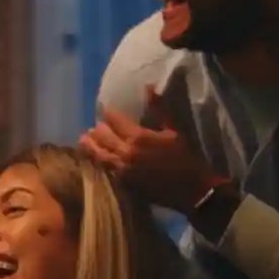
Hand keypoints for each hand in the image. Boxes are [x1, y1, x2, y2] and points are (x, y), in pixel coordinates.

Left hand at [78, 86, 218, 212]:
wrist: (194, 190)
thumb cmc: (188, 157)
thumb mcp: (176, 129)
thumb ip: (160, 109)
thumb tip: (149, 88)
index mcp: (138, 137)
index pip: (115, 121)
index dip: (110, 114)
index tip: (107, 109)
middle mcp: (125, 152)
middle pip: (103, 137)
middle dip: (98, 129)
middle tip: (95, 125)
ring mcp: (122, 169)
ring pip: (99, 155)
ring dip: (91, 146)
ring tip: (84, 139)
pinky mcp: (123, 183)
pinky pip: (105, 169)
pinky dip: (98, 161)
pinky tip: (95, 157)